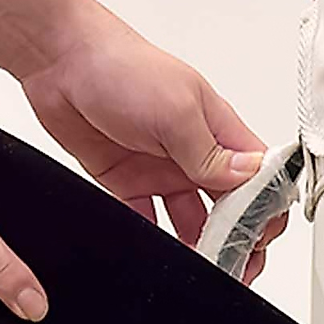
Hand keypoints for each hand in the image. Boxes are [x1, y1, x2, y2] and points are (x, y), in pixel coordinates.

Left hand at [19, 9, 286, 283]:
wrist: (57, 59)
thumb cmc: (119, 65)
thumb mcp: (177, 110)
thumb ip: (211, 153)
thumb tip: (249, 178)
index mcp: (219, 131)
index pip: (259, 179)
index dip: (266, 210)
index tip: (257, 237)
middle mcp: (196, 154)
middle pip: (232, 208)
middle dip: (239, 239)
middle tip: (233, 264)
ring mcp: (164, 171)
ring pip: (195, 223)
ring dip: (201, 246)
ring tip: (202, 265)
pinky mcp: (132, 184)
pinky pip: (151, 222)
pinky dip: (158, 243)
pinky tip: (163, 254)